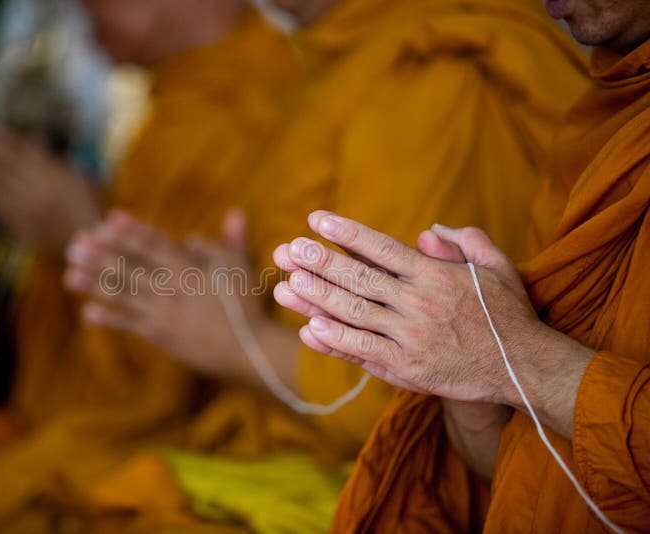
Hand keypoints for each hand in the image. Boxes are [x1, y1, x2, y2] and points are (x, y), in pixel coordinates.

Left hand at [0, 130, 100, 252]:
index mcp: (54, 175)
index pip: (22, 152)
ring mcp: (27, 207)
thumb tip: (35, 138)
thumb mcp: (77, 178)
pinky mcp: (20, 224)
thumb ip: (55, 160)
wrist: (85, 241)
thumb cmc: (85, 207)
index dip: (3, 140)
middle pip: (6, 165)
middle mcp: (38, 189)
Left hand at [63, 210, 299, 386]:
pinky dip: (110, 318)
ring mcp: (163, 313)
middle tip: (75, 244)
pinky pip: (130, 325)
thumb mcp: (242, 268)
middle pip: (130, 267)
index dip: (130, 231)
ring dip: (95, 283)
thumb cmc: (246, 307)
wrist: (248, 350)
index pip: (154, 245)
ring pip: (124, 295)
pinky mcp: (161, 336)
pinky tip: (88, 311)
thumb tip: (234, 212)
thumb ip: (232, 241)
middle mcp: (171, 289)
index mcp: (189, 269)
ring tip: (70, 274)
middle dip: (101, 254)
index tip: (107, 218)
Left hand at [277, 218, 512, 477]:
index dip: (346, 234)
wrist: (523, 367)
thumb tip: (428, 231)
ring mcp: (411, 338)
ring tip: (287, 283)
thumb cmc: (508, 314)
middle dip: (320, 262)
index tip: (316, 220)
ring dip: (318, 298)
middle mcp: (419, 303)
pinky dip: (336, 341)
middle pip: (360, 279)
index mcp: (436, 275)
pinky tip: (310, 329)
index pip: (381, 248)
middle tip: (288, 249)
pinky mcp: (408, 369)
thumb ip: (466, 242)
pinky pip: (364, 352)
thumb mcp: (497, 267)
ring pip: (354, 314)